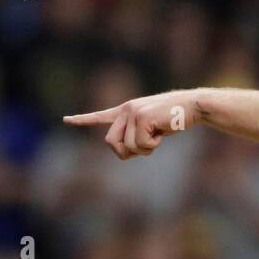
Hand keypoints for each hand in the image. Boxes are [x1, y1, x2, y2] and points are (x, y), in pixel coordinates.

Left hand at [63, 89, 200, 159]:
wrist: (192, 106)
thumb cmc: (175, 118)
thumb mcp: (152, 128)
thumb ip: (135, 136)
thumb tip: (122, 150)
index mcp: (126, 110)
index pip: (100, 116)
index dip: (83, 120)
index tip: (65, 120)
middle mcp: (125, 110)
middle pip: (111, 143)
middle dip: (128, 152)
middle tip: (148, 146)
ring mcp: (132, 113)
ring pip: (128, 147)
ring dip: (146, 149)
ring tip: (158, 135)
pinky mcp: (142, 117)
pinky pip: (142, 145)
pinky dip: (154, 146)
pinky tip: (162, 133)